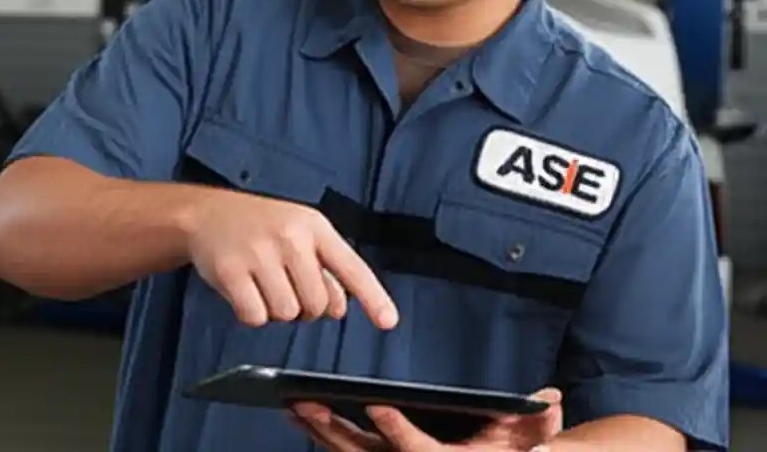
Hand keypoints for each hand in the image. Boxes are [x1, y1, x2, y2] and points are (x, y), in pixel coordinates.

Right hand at [185, 190, 397, 328]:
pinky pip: (255, 317)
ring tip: (263, 285)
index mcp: (314, 227)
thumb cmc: (259, 226)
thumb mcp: (300, 233)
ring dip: (276, 311)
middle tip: (287, 287)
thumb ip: (325, 268)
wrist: (205, 212)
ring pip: (287, 314)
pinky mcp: (230, 271)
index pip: (351, 267)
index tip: (389, 322)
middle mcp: (290, 237)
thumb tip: (339, 308)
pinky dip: (251, 314)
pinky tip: (244, 292)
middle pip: (317, 304)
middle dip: (305, 307)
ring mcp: (259, 253)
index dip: (373, 298)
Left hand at [291, 388, 562, 451]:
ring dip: (318, 430)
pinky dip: (320, 434)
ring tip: (292, 404)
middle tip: (305, 402)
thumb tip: (548, 399)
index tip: (378, 408)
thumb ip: (537, 425)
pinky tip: (299, 416)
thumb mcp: (529, 440)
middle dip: (333, 429)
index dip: (399, 432)